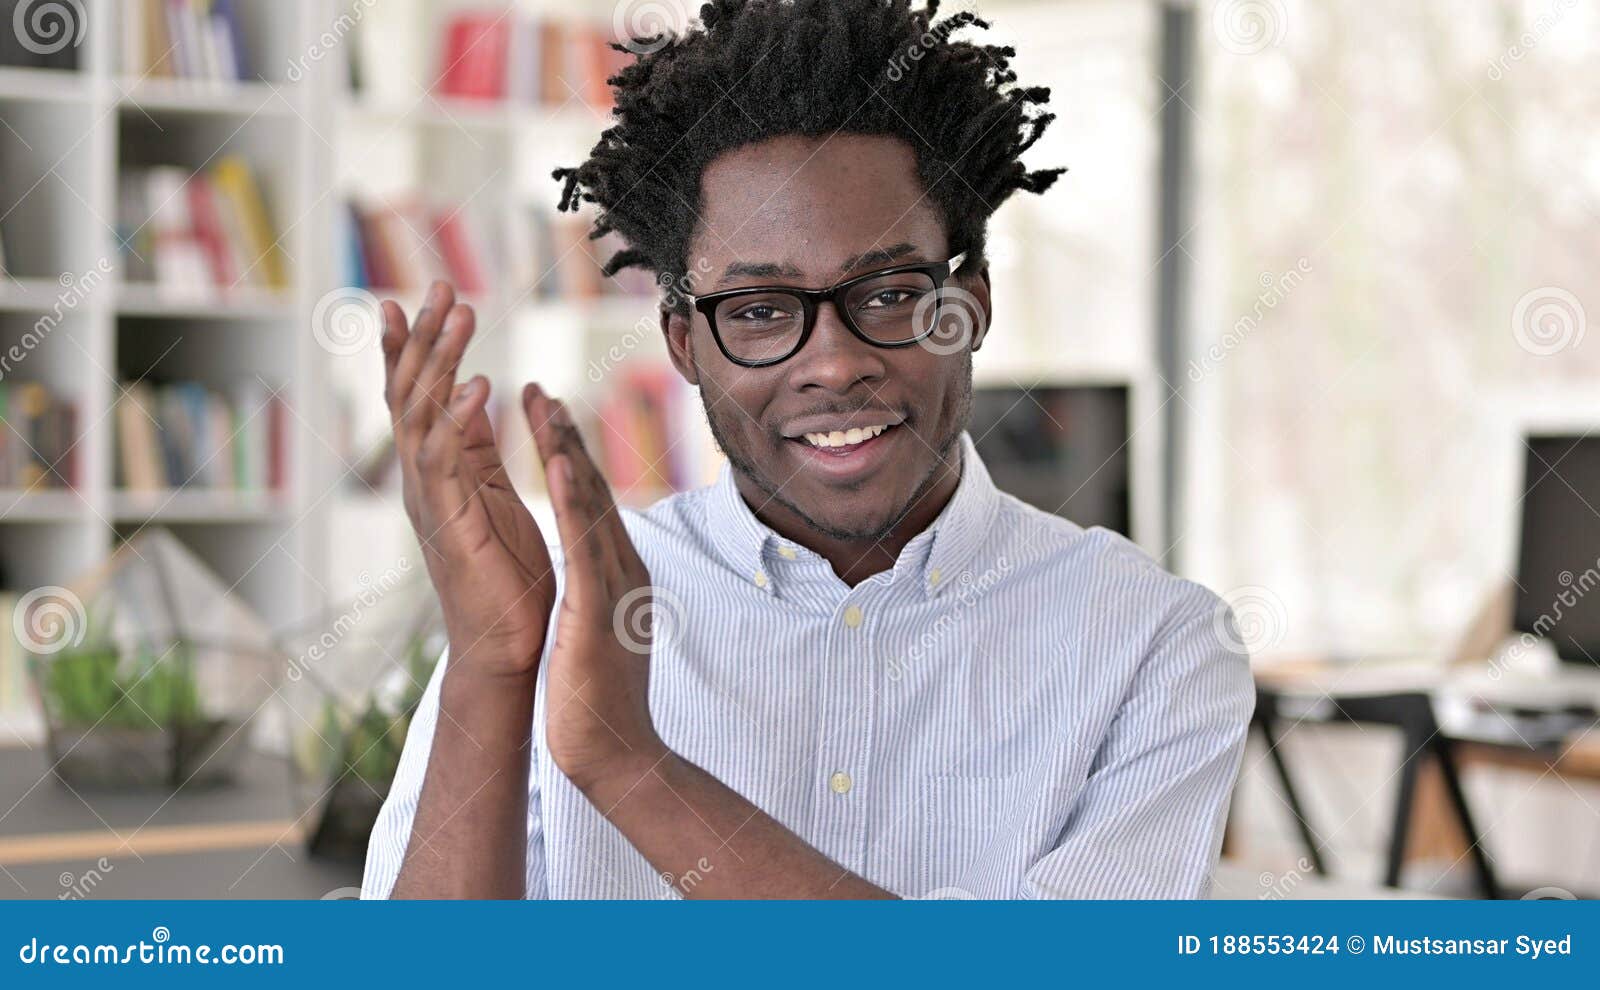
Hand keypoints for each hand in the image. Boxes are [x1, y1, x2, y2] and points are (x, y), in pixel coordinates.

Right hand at [382, 282, 555, 681]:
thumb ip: (476, 447)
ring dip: (439, 360)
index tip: (417, 296)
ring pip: (421, 414)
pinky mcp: (449, 523)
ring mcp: (429, 499)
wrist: (506, 645)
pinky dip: (457, 420)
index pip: (417, 396)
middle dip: (422, 334)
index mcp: (436, 470)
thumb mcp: (490, 493)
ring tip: (459, 312)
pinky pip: (445, 462)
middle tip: (438, 282)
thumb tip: (474, 398)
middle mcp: (421, 479)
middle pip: (409, 392)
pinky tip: (479, 386)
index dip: (414, 345)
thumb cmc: (504, 575)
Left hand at [524, 389, 666, 790]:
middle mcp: (621, 568)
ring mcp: (613, 585)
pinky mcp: (598, 608)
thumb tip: (596, 575)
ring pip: (590, 506)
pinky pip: (585, 547)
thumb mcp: (598, 630)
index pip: (591, 503)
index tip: (548, 417)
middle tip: (541, 390)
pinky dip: (575, 504)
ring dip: (568, 452)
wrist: (619, 753)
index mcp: (616, 573)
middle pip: (592, 490)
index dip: (571, 455)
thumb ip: (600, 595)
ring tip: (546, 407)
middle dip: (565, 438)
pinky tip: (562, 468)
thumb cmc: (599, 700)